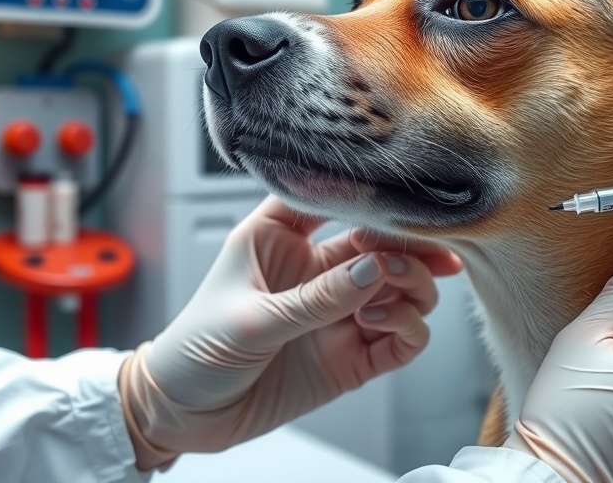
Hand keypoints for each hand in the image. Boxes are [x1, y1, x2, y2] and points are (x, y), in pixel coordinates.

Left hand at [118, 196, 461, 469]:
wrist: (182, 419)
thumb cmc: (194, 354)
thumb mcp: (250, 319)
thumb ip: (317, 298)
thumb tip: (377, 270)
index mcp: (281, 238)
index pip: (332, 198)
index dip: (368, 193)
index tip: (399, 199)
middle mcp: (317, 270)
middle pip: (384, 244)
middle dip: (413, 247)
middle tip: (430, 257)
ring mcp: (340, 312)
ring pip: (404, 287)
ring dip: (412, 287)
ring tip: (390, 295)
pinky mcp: (354, 355)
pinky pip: (403, 337)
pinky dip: (409, 328)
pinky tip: (384, 325)